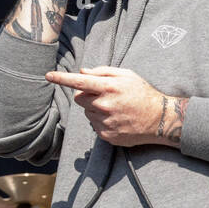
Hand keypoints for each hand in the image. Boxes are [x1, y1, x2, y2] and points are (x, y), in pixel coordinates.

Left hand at [45, 65, 186, 146]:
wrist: (160, 119)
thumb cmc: (143, 93)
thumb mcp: (127, 75)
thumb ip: (103, 72)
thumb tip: (82, 71)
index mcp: (108, 88)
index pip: (79, 82)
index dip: (62, 79)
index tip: (48, 75)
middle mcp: (104, 106)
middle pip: (79, 98)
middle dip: (86, 95)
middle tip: (103, 95)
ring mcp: (105, 122)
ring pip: (86, 113)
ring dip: (94, 109)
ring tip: (114, 108)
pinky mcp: (106, 135)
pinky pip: (94, 125)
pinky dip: (101, 121)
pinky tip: (116, 119)